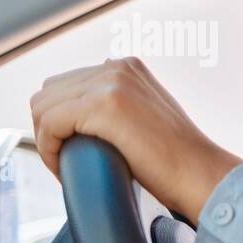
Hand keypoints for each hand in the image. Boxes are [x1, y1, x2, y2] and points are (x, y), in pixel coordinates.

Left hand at [30, 57, 242, 222]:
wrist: (199, 174)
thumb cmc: (176, 159)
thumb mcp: (146, 115)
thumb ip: (122, 103)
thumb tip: (88, 115)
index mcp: (126, 67)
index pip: (64, 85)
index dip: (59, 121)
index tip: (72, 149)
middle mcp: (116, 67)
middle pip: (48, 94)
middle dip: (49, 129)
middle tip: (66, 159)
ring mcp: (111, 83)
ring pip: (43, 108)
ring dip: (47, 141)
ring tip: (66, 165)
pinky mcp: (104, 105)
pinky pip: (50, 124)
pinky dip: (50, 150)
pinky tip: (65, 166)